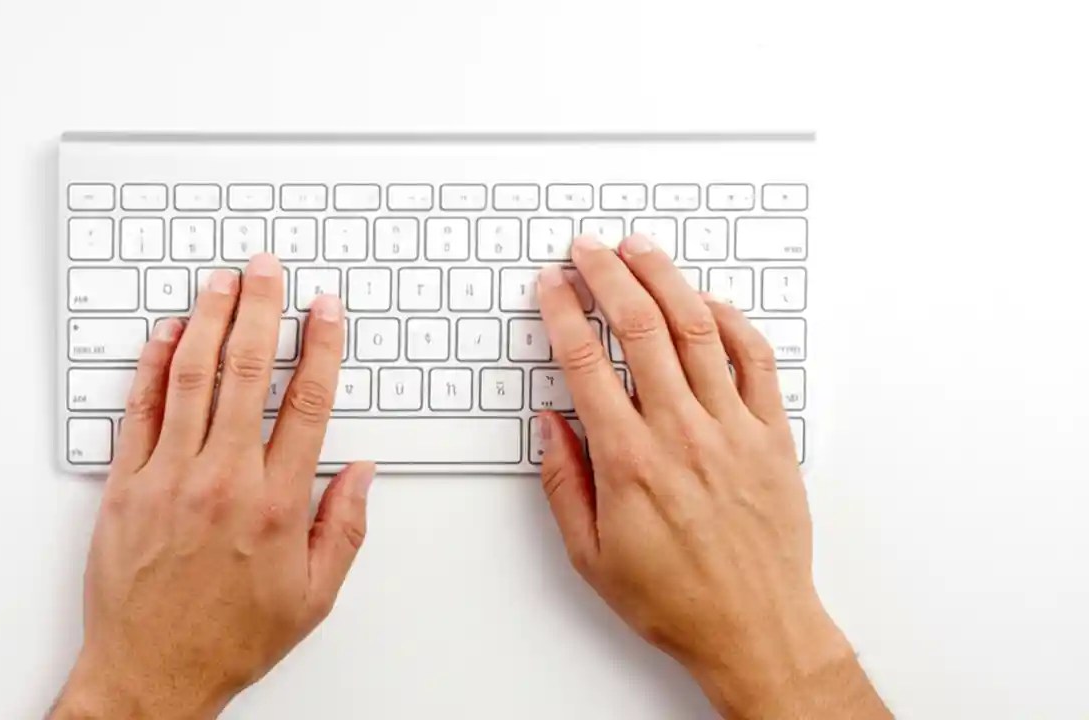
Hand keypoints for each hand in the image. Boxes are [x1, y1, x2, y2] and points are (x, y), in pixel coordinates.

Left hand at [51, 255, 373, 719]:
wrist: (151, 673)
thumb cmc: (230, 637)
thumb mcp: (314, 596)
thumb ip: (345, 528)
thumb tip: (362, 472)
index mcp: (276, 505)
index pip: (306, 403)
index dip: (320, 346)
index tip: (325, 310)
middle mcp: (222, 480)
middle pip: (245, 372)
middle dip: (260, 309)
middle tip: (266, 269)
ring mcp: (168, 478)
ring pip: (190, 379)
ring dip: (207, 321)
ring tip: (220, 282)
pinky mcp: (125, 486)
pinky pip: (139, 412)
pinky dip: (152, 367)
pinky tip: (164, 336)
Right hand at [535, 235, 888, 718]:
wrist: (755, 629)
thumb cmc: (674, 599)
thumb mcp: (590, 555)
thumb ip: (564, 482)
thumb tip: (551, 423)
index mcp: (629, 461)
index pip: (585, 362)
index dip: (563, 312)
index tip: (551, 286)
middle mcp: (680, 433)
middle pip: (639, 327)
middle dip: (607, 275)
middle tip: (587, 249)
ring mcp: (732, 429)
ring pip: (696, 329)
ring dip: (664, 279)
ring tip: (640, 249)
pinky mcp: (772, 436)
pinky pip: (756, 359)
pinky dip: (731, 321)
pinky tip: (707, 303)